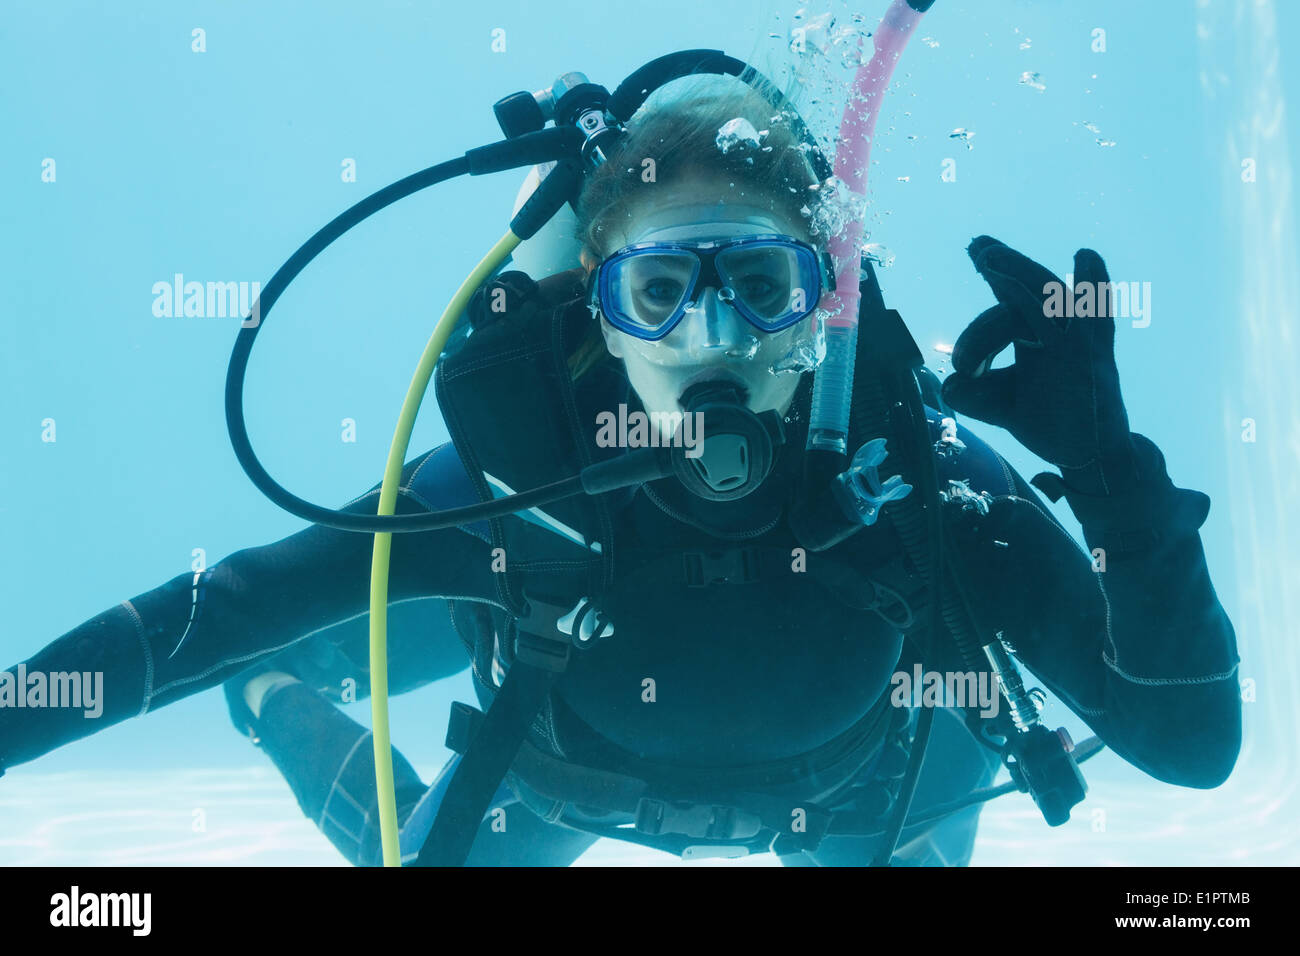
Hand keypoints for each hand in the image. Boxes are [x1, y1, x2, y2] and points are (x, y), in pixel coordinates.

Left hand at [941, 236, 1137, 496]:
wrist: (1088, 453)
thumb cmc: (1044, 420)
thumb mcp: (995, 405)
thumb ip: (970, 392)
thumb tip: (949, 382)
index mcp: (1033, 334)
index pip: (1010, 296)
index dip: (995, 270)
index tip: (976, 249)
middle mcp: (1055, 330)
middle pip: (1029, 288)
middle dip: (1005, 265)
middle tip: (979, 248)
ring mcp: (1075, 342)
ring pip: (1045, 300)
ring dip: (1020, 275)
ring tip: (990, 259)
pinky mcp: (1090, 360)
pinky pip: (1095, 319)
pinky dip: (1095, 285)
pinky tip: (1086, 256)